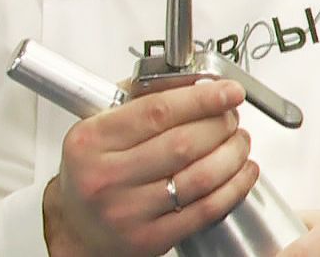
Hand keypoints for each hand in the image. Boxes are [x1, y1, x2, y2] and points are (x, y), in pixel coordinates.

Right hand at [42, 79, 257, 256]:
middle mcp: (107, 177)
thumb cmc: (92, 170)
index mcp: (92, 141)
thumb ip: (142, 96)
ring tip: (239, 141)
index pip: (157, 111)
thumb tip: (193, 80)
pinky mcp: (151, 239)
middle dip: (220, 124)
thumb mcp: (100, 125)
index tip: (228, 91)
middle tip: (230, 116)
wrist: (77, 227)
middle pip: (183, 143)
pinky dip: (234, 187)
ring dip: (232, 154)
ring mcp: (129, 212)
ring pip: (200, 177)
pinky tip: (242, 172)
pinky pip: (206, 210)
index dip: (202, 98)